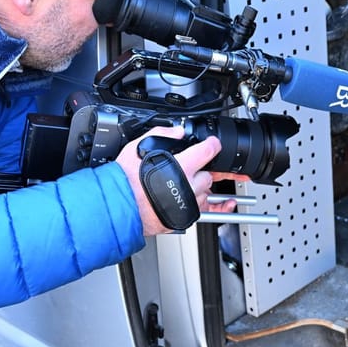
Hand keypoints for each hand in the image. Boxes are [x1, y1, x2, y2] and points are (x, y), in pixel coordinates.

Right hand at [116, 127, 248, 235]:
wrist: (118, 208)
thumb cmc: (124, 182)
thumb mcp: (138, 148)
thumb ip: (161, 135)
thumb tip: (176, 131)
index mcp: (181, 165)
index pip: (208, 150)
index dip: (212, 144)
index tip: (212, 144)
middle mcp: (189, 184)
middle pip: (208, 173)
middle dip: (200, 170)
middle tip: (187, 168)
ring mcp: (189, 201)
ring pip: (207, 190)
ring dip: (200, 186)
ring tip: (184, 183)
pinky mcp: (186, 215)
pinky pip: (210, 209)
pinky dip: (221, 206)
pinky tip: (229, 202)